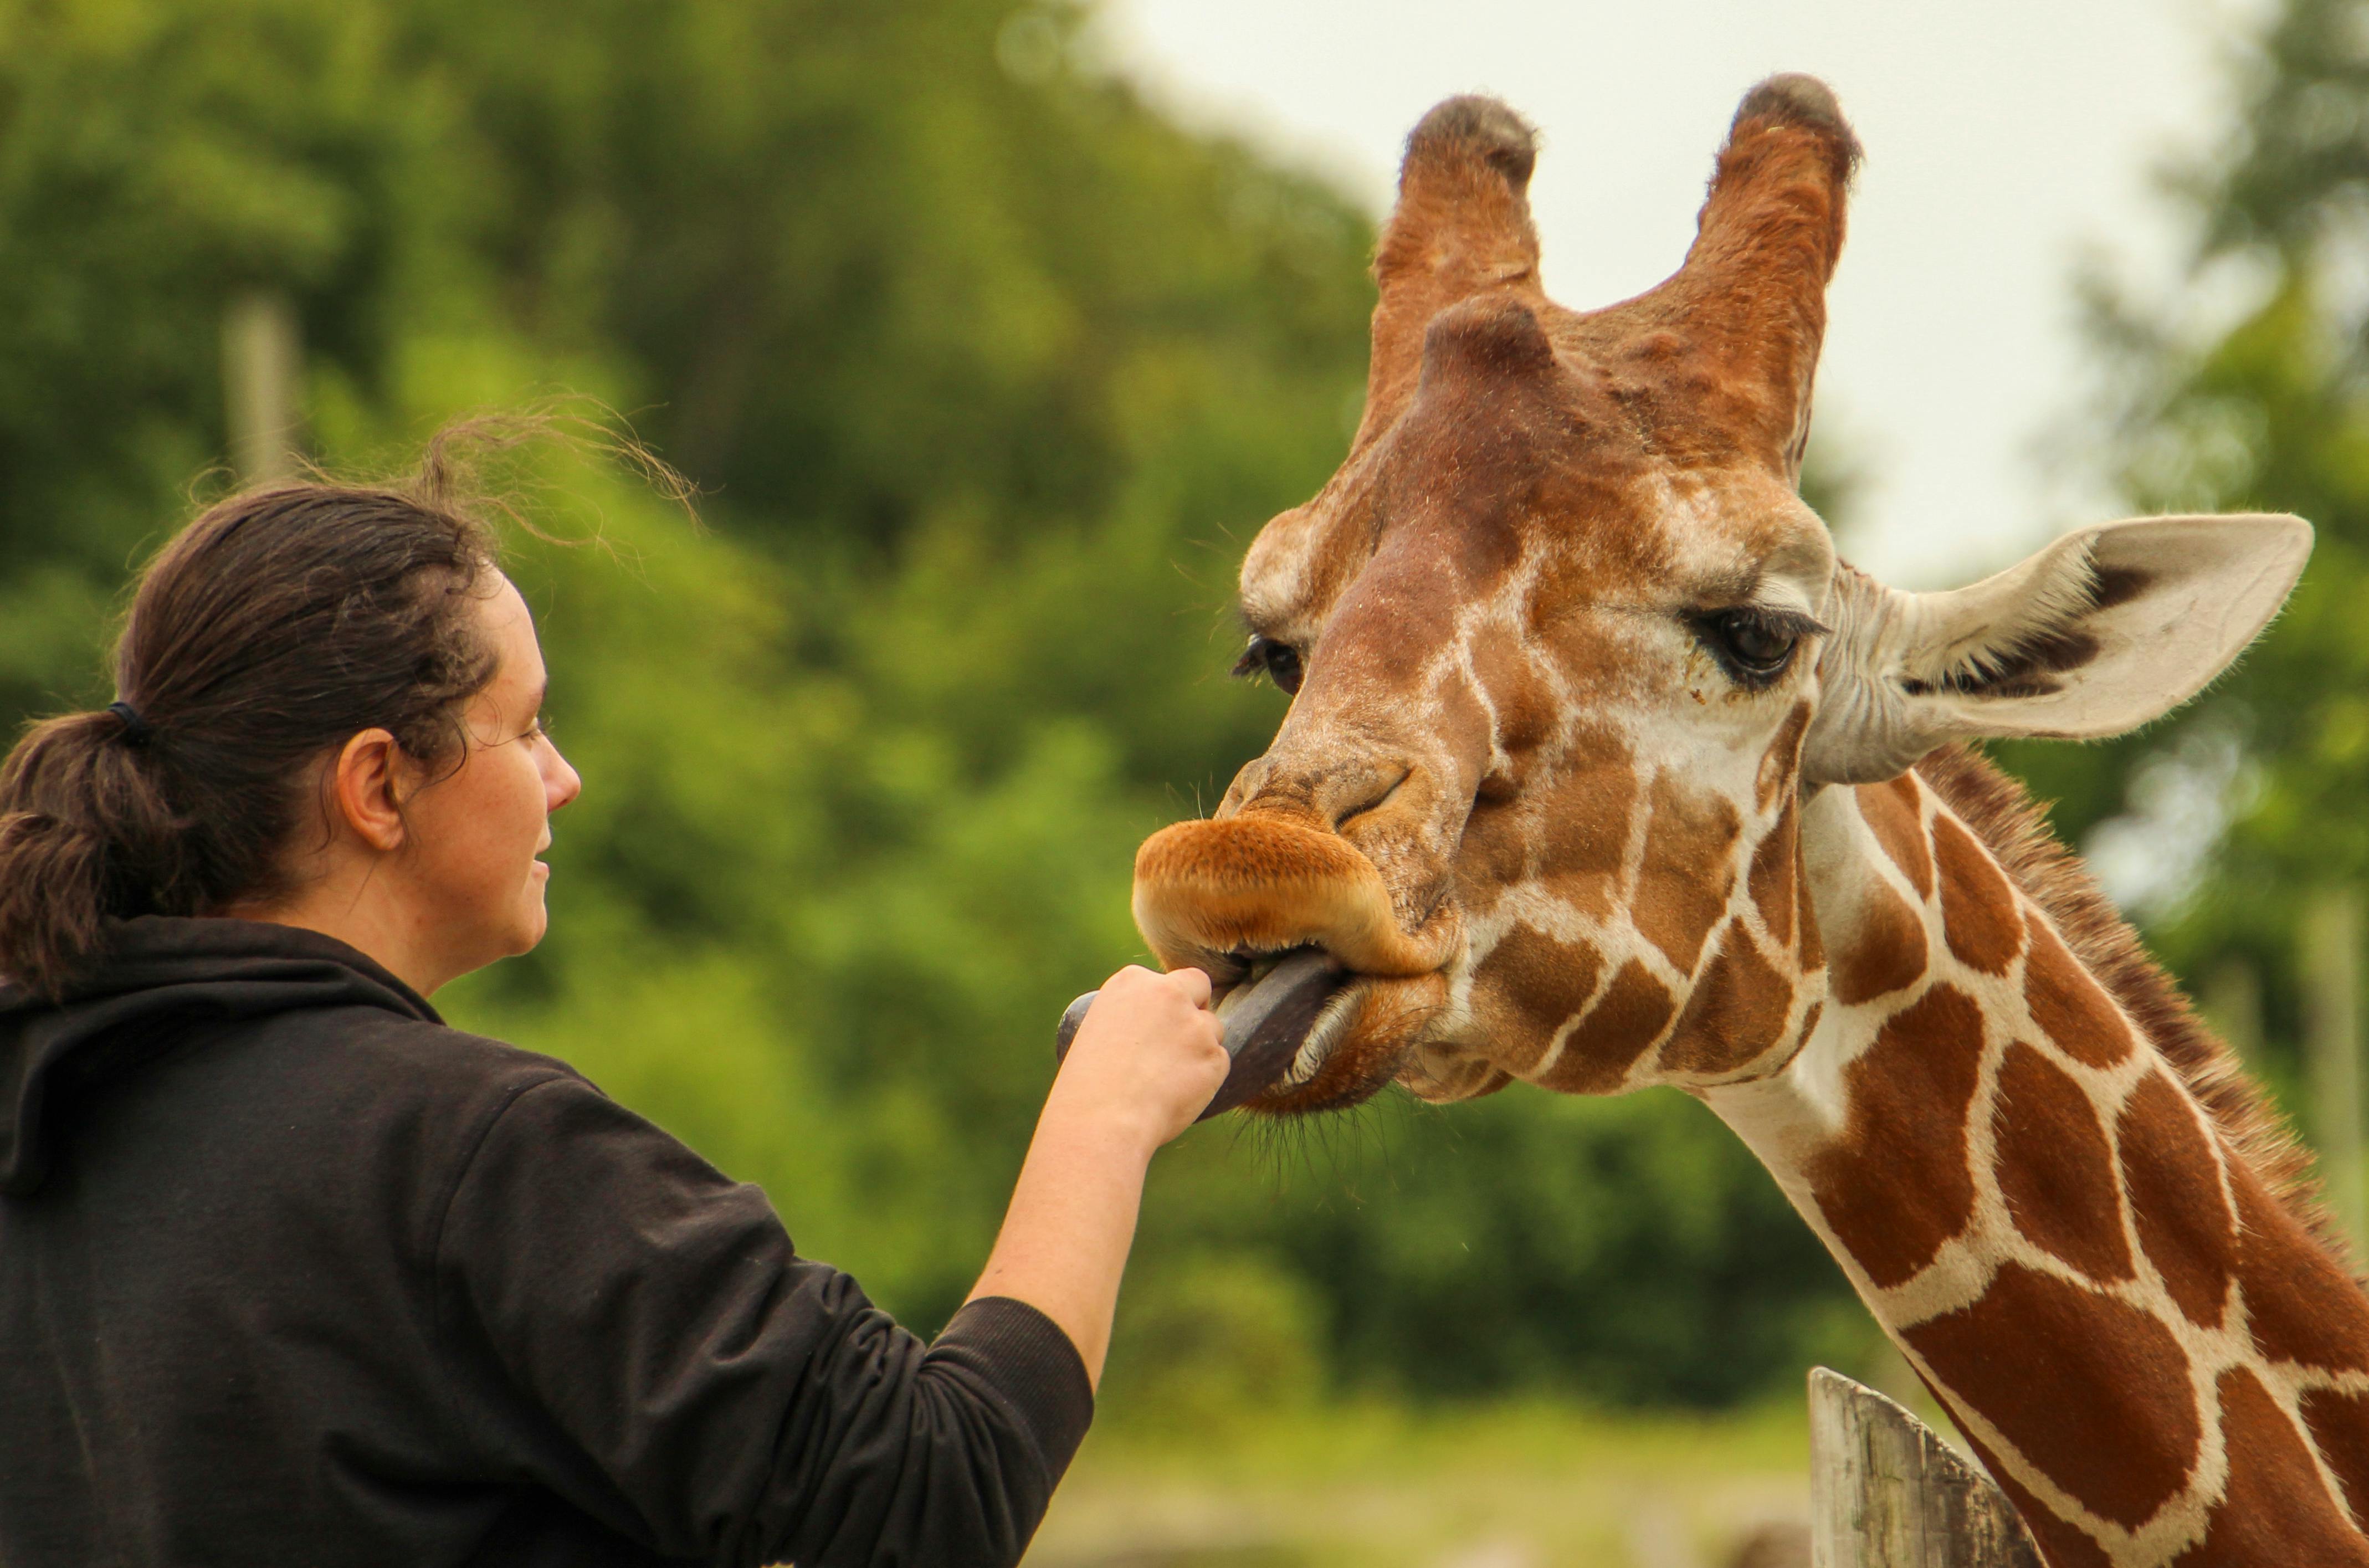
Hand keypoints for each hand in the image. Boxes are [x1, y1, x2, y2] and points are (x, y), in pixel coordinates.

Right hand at [1046, 965, 1228, 1157]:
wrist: (1104, 1118)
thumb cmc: (1088, 1086)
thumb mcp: (1096, 1034)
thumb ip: (1127, 1023)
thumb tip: (1151, 1036)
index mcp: (1132, 981)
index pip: (1165, 980)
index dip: (1166, 1000)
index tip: (1157, 1022)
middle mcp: (1168, 993)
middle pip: (1199, 985)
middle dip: (1196, 1005)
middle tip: (1182, 1037)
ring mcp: (1195, 1025)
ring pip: (1213, 1028)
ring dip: (1201, 1046)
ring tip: (1171, 1076)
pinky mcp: (1215, 1057)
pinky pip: (1220, 1062)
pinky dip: (1207, 1077)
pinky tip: (1181, 1093)